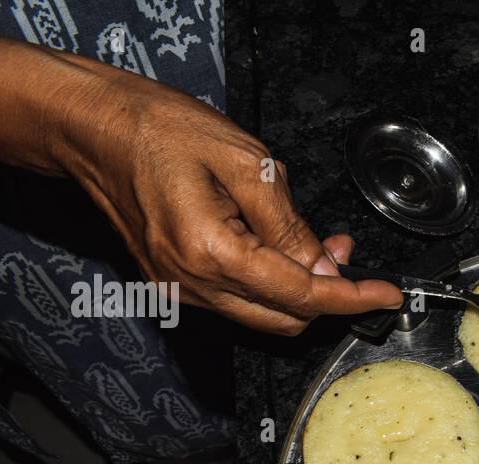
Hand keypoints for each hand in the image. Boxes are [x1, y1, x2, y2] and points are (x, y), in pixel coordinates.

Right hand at [53, 58, 402, 334]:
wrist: (91, 128)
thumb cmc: (158, 129)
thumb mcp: (243, 161)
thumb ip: (289, 223)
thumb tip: (325, 271)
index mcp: (210, 253)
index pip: (301, 296)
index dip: (352, 298)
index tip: (388, 294)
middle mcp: (191, 285)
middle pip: (284, 320)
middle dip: (326, 294)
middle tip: (345, 250)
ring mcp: (178, 290)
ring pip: (262, 315)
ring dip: (297, 289)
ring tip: (313, 241)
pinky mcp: (173, 285)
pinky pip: (236, 300)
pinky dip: (267, 283)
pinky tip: (274, 244)